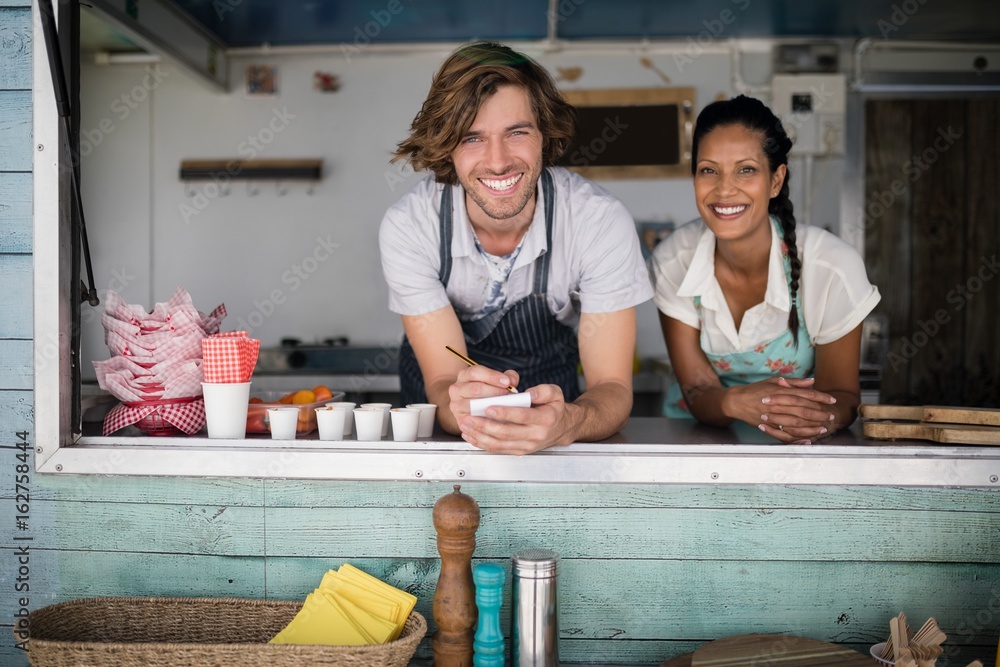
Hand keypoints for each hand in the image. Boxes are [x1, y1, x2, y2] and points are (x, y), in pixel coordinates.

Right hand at [448, 364, 518, 422]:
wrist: (468, 409)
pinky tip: (497, 419)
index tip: (507, 382)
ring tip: (504, 407)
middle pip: (475, 388)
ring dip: (490, 406)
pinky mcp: (459, 419)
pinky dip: (485, 419)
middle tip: (508, 396)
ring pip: (472, 405)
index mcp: (464, 375)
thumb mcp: (495, 381)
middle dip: (494, 392)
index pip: (475, 372)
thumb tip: (512, 380)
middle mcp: (456, 389)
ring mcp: (456, 405)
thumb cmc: (486, 393)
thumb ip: (507, 377)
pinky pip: (472, 420)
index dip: (492, 376)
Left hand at [455, 384, 574, 454]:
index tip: (489, 408)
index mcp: (546, 419)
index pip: (523, 416)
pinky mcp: (519, 451)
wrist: (561, 429)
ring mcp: (527, 445)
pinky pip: (498, 449)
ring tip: (466, 425)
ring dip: (480, 435)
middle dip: (485, 425)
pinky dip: (482, 443)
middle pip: (507, 432)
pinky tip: (471, 435)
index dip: (505, 413)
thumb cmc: (554, 408)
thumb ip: (544, 391)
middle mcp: (536, 435)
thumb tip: (529, 393)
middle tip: (470, 417)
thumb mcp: (556, 393)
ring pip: (500, 443)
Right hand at [728, 377, 836, 443]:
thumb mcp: (773, 381)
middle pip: (803, 410)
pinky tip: (808, 440)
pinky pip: (785, 436)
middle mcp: (778, 404)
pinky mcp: (768, 427)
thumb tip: (811, 382)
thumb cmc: (756, 390)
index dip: (820, 398)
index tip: (831, 400)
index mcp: (780, 391)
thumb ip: (794, 382)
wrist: (736, 401)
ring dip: (812, 427)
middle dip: (820, 414)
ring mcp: (773, 417)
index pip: (805, 394)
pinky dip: (797, 439)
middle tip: (831, 416)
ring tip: (823, 428)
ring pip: (796, 425)